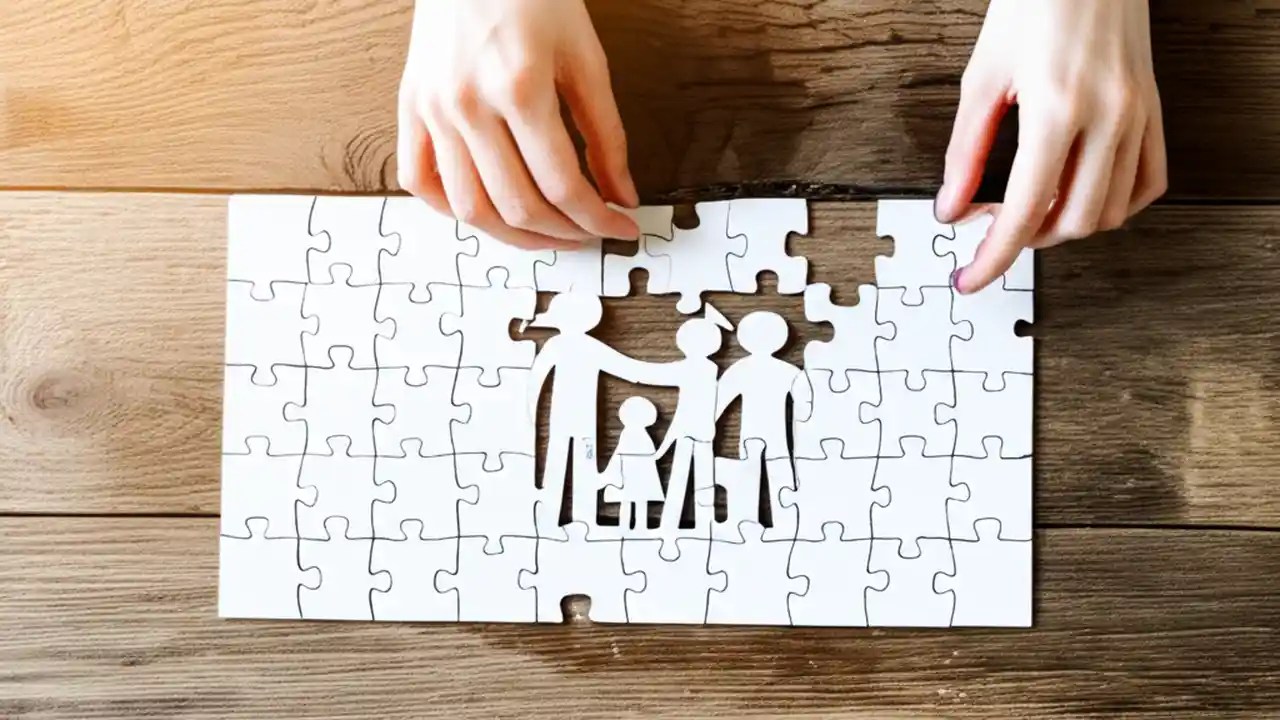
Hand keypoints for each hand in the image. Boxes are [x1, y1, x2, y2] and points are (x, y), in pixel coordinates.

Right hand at [396, 0, 640, 249]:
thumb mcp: (586, 57)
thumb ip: (607, 133)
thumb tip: (622, 194)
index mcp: (521, 88)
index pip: (563, 185)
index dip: (599, 219)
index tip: (622, 226)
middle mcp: (469, 105)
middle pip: (518, 205)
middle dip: (563, 234)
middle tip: (589, 233)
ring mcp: (433, 110)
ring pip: (469, 208)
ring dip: (513, 236)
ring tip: (546, 233)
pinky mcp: (410, 108)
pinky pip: (420, 181)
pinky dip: (452, 210)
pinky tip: (487, 210)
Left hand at [937, 0, 1167, 293]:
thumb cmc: (1033, 4)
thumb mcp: (981, 77)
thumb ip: (965, 151)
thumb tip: (951, 206)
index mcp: (1058, 109)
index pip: (1025, 210)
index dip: (994, 256)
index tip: (970, 280)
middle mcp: (1108, 117)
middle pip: (1071, 220)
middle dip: (1025, 239)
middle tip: (988, 227)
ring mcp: (1138, 115)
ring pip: (1111, 211)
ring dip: (1065, 226)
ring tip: (1028, 211)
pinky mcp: (1153, 110)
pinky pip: (1148, 182)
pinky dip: (1114, 204)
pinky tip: (1079, 196)